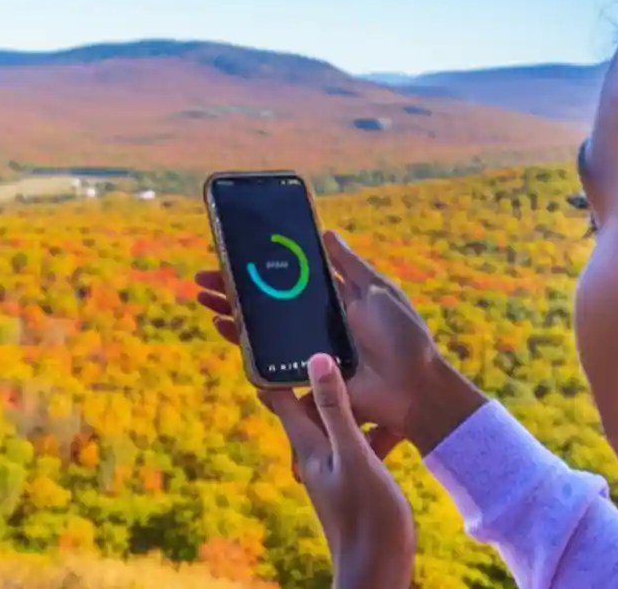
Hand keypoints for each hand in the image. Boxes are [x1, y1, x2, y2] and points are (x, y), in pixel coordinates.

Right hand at [196, 231, 485, 455]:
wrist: (413, 385)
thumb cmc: (403, 336)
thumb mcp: (378, 291)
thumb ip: (350, 265)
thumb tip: (325, 232)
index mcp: (331, 301)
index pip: (286, 280)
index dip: (258, 269)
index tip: (230, 256)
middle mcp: (314, 324)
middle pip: (265, 304)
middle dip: (233, 290)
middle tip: (204, 278)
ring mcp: (306, 350)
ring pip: (259, 329)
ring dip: (230, 312)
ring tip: (205, 299)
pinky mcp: (303, 375)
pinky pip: (266, 360)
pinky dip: (242, 343)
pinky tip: (223, 327)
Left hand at [260, 353, 414, 588]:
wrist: (378, 572)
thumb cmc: (368, 517)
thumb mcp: (355, 455)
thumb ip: (336, 409)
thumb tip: (314, 360)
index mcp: (308, 444)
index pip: (277, 396)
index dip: (267, 364)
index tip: (261, 332)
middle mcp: (314, 453)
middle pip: (300, 404)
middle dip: (301, 374)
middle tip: (303, 337)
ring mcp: (332, 467)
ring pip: (328, 420)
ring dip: (335, 396)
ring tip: (346, 366)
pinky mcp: (352, 478)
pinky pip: (350, 438)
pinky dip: (360, 422)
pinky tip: (380, 418)